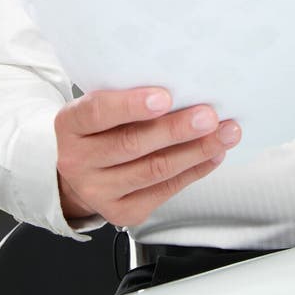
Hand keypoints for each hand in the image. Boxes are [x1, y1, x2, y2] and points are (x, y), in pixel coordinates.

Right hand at [55, 87, 240, 225]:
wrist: (81, 169)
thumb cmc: (101, 127)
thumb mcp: (102, 103)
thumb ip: (129, 94)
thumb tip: (183, 82)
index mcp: (71, 124)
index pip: (98, 112)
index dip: (132, 105)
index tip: (165, 97)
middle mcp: (78, 160)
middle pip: (132, 144)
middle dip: (176, 129)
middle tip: (208, 116)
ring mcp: (98, 190)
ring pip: (153, 170)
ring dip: (196, 151)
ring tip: (224, 133)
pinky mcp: (121, 212)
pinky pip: (164, 190)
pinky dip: (194, 171)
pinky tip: (213, 155)